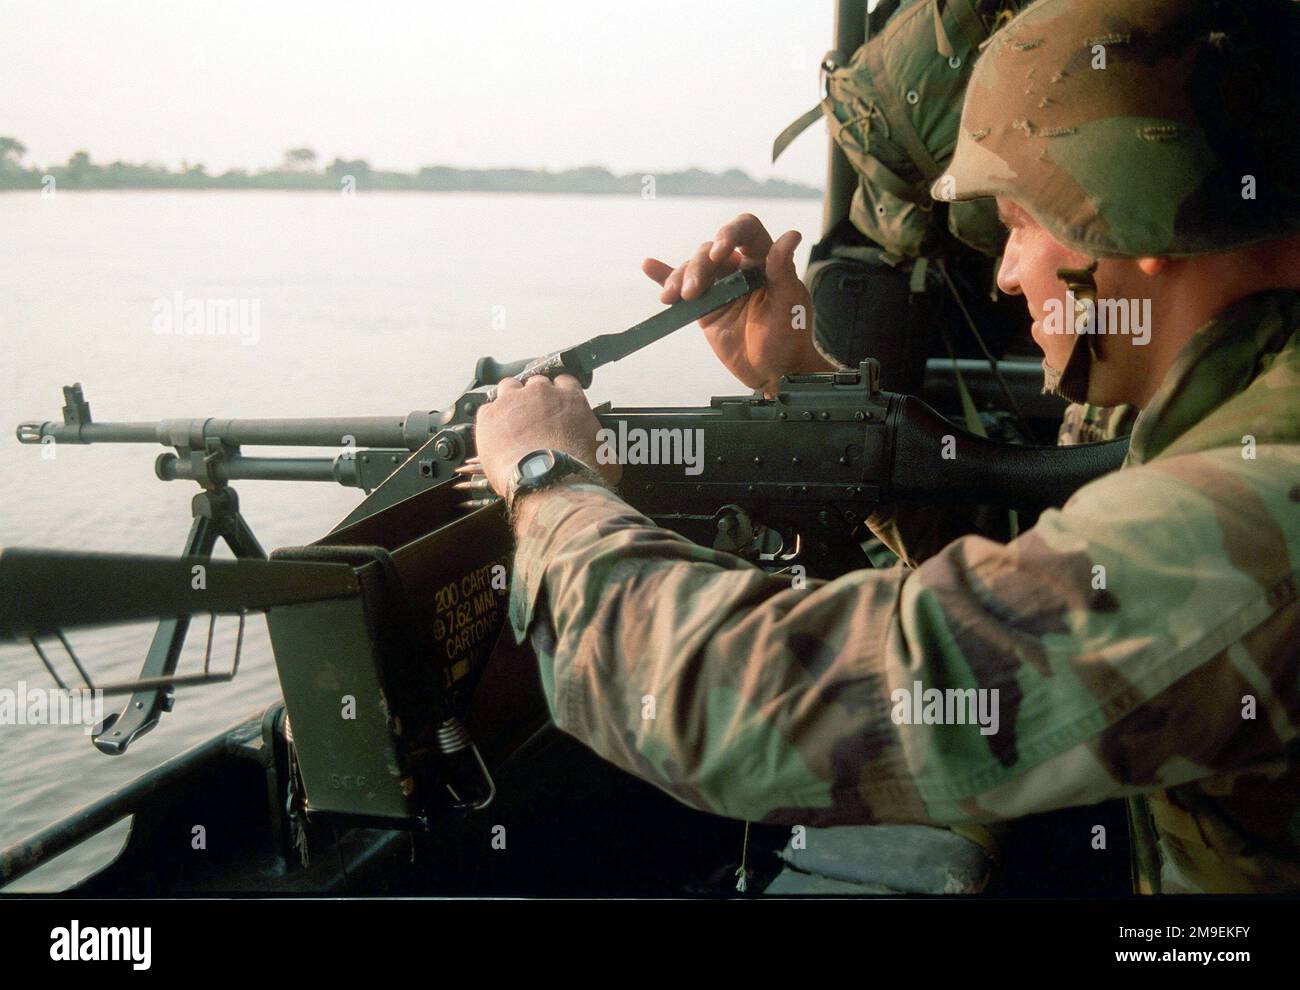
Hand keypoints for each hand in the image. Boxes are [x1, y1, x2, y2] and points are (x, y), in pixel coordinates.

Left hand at [473, 374, 620, 498]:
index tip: (555, 406)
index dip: (558, 393)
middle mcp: (542, 393)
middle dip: (533, 398)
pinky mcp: (490, 416)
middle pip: (534, 383)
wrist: (551, 481)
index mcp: (571, 398)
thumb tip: (607, 456)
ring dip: (510, 402)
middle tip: (532, 419)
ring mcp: (513, 402)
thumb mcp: (606, 457)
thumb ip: (602, 446)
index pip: (564, 381)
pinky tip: (495, 436)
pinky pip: (486, 409)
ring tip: (510, 423)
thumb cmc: (580, 471)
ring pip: (508, 387)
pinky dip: (490, 420)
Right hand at [642, 213, 833, 395]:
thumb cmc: (789, 338)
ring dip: (680, 277)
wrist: (772, 371)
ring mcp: (720, 287)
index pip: (746, 231)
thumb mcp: (789, 304)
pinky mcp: (704, 307)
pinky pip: (682, 287)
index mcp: (764, 260)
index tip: (719, 253)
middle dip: (698, 267)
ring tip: (672, 297)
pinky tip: (649, 266)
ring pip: (694, 268)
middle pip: (710, 250)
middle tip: (693, 292)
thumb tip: (792, 235)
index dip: (730, 234)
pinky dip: (664, 276)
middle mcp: (740, 268)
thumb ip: (783, 271)